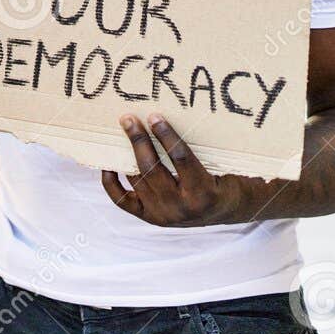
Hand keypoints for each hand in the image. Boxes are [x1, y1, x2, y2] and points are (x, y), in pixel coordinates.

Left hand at [100, 113, 262, 226]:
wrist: (225, 210)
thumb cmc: (223, 178)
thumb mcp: (221, 165)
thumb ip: (200, 147)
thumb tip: (168, 117)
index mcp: (203, 193)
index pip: (180, 158)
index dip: (166, 135)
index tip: (154, 116)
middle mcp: (181, 207)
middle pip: (152, 168)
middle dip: (138, 140)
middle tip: (128, 118)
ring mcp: (162, 215)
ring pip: (137, 179)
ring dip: (125, 154)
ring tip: (120, 132)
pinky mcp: (148, 217)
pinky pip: (121, 199)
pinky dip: (111, 181)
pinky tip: (108, 163)